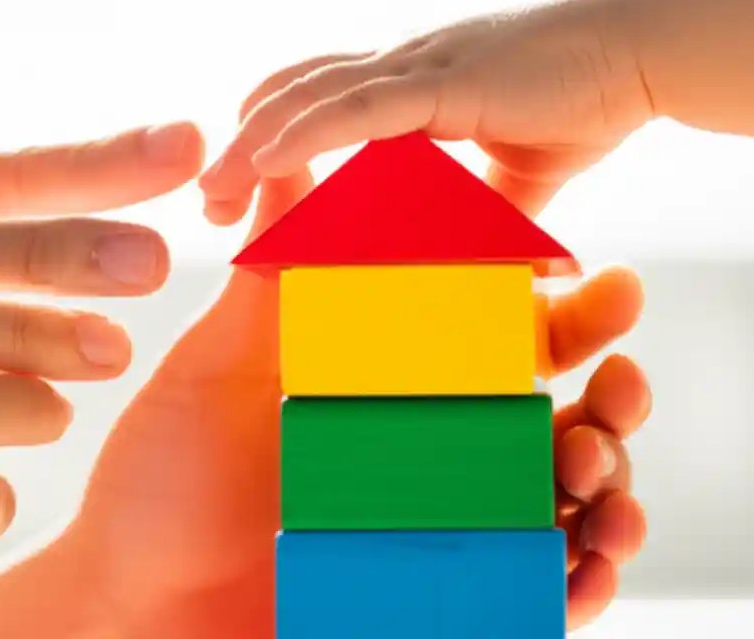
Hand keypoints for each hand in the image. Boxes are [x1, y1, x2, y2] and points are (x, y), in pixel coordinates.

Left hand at [72, 177, 649, 636]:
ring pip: (558, 509)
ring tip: (608, 491)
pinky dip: (574, 590)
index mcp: (383, 392)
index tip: (605, 278)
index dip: (562, 315)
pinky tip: (586, 573)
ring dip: (610, 493)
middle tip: (626, 383)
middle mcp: (422, 460)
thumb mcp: (212, 373)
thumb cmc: (158, 485)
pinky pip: (528, 600)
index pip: (494, 343)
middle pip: (550, 424)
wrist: (127, 602)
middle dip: (612, 402)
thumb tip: (287, 160)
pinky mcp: (432, 607)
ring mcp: (433, 537)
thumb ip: (267, 280)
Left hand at [200, 0, 652, 220]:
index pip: (320, 94)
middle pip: (294, 95)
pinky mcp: (442, 81)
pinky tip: (264, 160)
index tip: (241, 180)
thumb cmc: (585, 97)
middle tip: (208, 198)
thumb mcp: (518, 168)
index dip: (275, 130)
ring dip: (255, 145)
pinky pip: (357, 109)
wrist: (643, 52)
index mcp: (413, 81)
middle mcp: (401, 67)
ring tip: (212, 190)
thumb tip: (480, 251)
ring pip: (310, 100)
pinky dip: (305, 133)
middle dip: (245, 145)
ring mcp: (417, 69)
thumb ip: (487, 206)